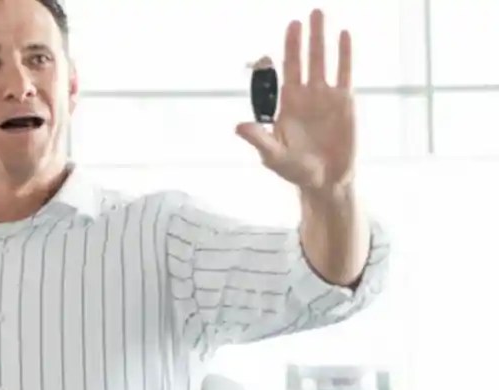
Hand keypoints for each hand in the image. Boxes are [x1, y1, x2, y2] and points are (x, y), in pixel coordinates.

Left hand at [236, 9, 354, 193]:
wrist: (324, 180)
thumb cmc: (295, 169)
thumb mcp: (273, 155)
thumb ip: (259, 139)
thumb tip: (238, 125)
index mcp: (285, 104)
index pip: (281, 74)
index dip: (280, 55)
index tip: (276, 41)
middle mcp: (304, 95)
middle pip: (301, 60)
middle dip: (300, 39)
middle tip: (302, 17)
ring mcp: (324, 96)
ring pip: (322, 61)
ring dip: (320, 39)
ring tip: (319, 15)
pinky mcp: (344, 102)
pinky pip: (344, 73)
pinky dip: (344, 55)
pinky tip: (343, 35)